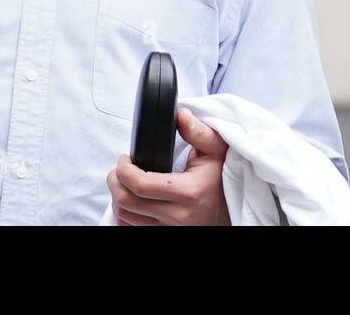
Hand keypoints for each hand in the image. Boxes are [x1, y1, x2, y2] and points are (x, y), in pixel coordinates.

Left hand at [106, 107, 231, 224]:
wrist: (234, 209)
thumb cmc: (222, 179)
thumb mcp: (217, 151)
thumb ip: (198, 132)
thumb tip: (181, 115)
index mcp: (189, 192)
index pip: (141, 185)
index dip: (124, 171)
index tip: (124, 159)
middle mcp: (178, 216)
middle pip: (127, 203)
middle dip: (115, 182)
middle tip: (119, 169)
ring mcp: (170, 229)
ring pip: (126, 218)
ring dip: (118, 198)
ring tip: (124, 182)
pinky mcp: (165, 235)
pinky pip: (132, 229)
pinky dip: (125, 215)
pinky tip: (131, 200)